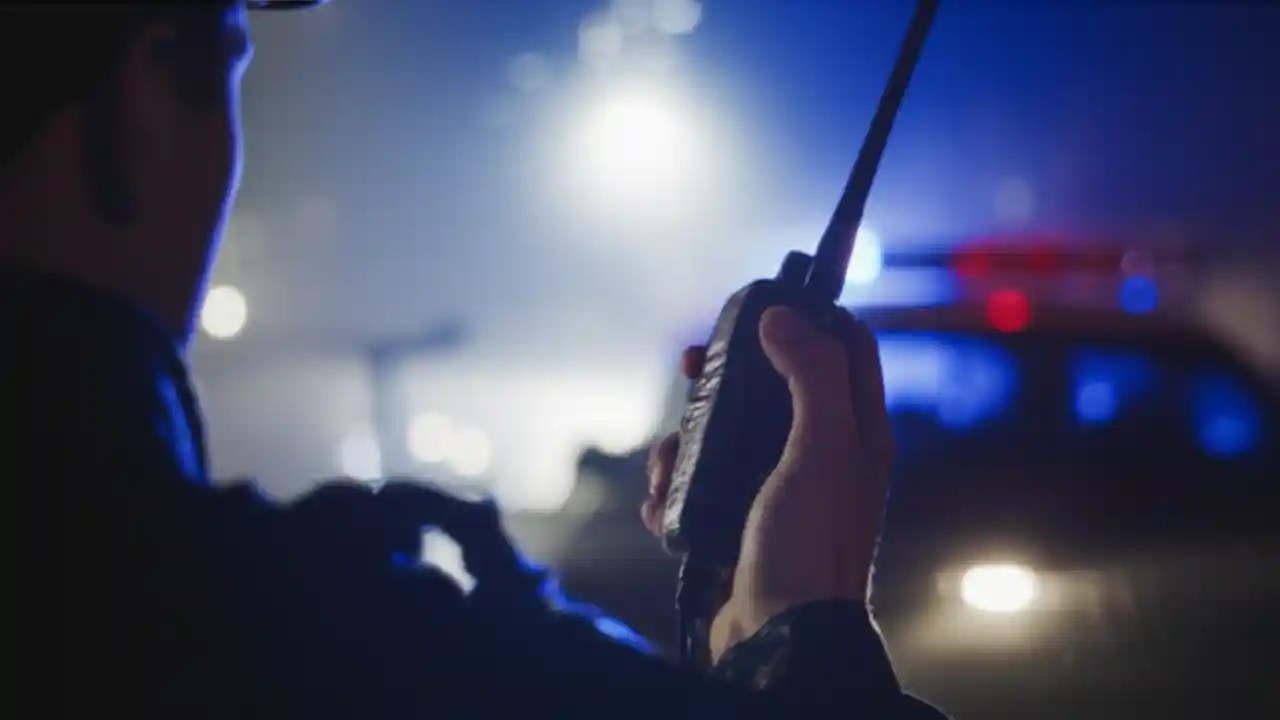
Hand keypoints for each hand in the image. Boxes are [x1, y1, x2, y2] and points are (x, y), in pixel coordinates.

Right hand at [641, 306, 892, 661]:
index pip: (848, 348)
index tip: (763, 307)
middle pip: (771, 385)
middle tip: (688, 368)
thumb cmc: (809, 548)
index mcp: (856, 434)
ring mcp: (774, 488)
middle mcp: (820, 455)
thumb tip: (781, 318)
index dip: (811, 317)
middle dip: (724, 376)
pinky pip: (697, 482)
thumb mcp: (823, 451)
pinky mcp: (736, 520)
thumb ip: (812, 377)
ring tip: (665, 465)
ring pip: (723, 432)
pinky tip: (662, 504)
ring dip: (684, 440)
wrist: (777, 639)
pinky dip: (673, 486)